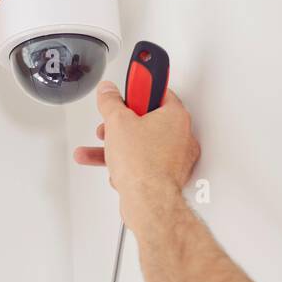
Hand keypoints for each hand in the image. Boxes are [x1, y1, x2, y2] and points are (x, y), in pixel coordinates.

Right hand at [73, 82, 200, 229]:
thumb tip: (108, 92)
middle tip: (112, 121)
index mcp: (175, 115)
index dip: (138, 86)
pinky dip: (126, 162)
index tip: (132, 79)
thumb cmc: (143, 165)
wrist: (148, 202)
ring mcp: (174, 156)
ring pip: (142, 141)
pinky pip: (143, 161)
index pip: (157, 89)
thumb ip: (110, 102)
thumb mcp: (117, 122)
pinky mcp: (165, 175)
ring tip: (101, 145)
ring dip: (118, 143)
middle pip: (148, 117)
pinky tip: (111, 165)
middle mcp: (180, 135)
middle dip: (123, 120)